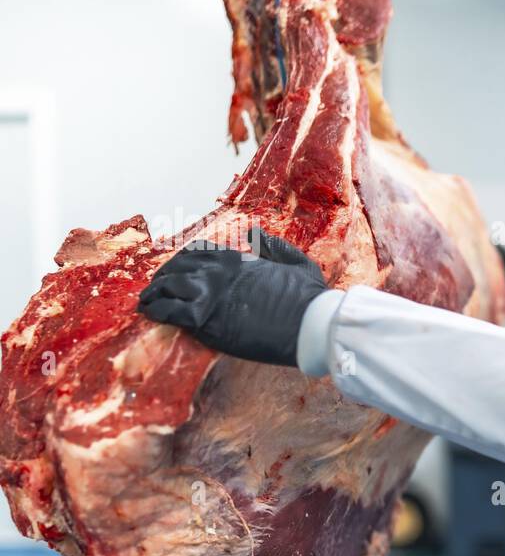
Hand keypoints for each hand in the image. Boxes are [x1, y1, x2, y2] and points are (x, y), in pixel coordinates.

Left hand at [138, 227, 326, 366]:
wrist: (308, 324)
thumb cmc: (308, 298)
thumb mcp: (298, 263)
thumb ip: (274, 246)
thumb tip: (254, 231)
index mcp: (237, 259)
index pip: (197, 251)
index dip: (181, 260)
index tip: (176, 270)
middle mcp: (217, 271)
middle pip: (176, 268)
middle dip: (162, 277)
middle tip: (155, 289)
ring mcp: (209, 293)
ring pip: (167, 288)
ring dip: (154, 295)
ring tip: (146, 303)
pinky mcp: (205, 318)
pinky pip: (169, 311)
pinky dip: (155, 311)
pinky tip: (149, 314)